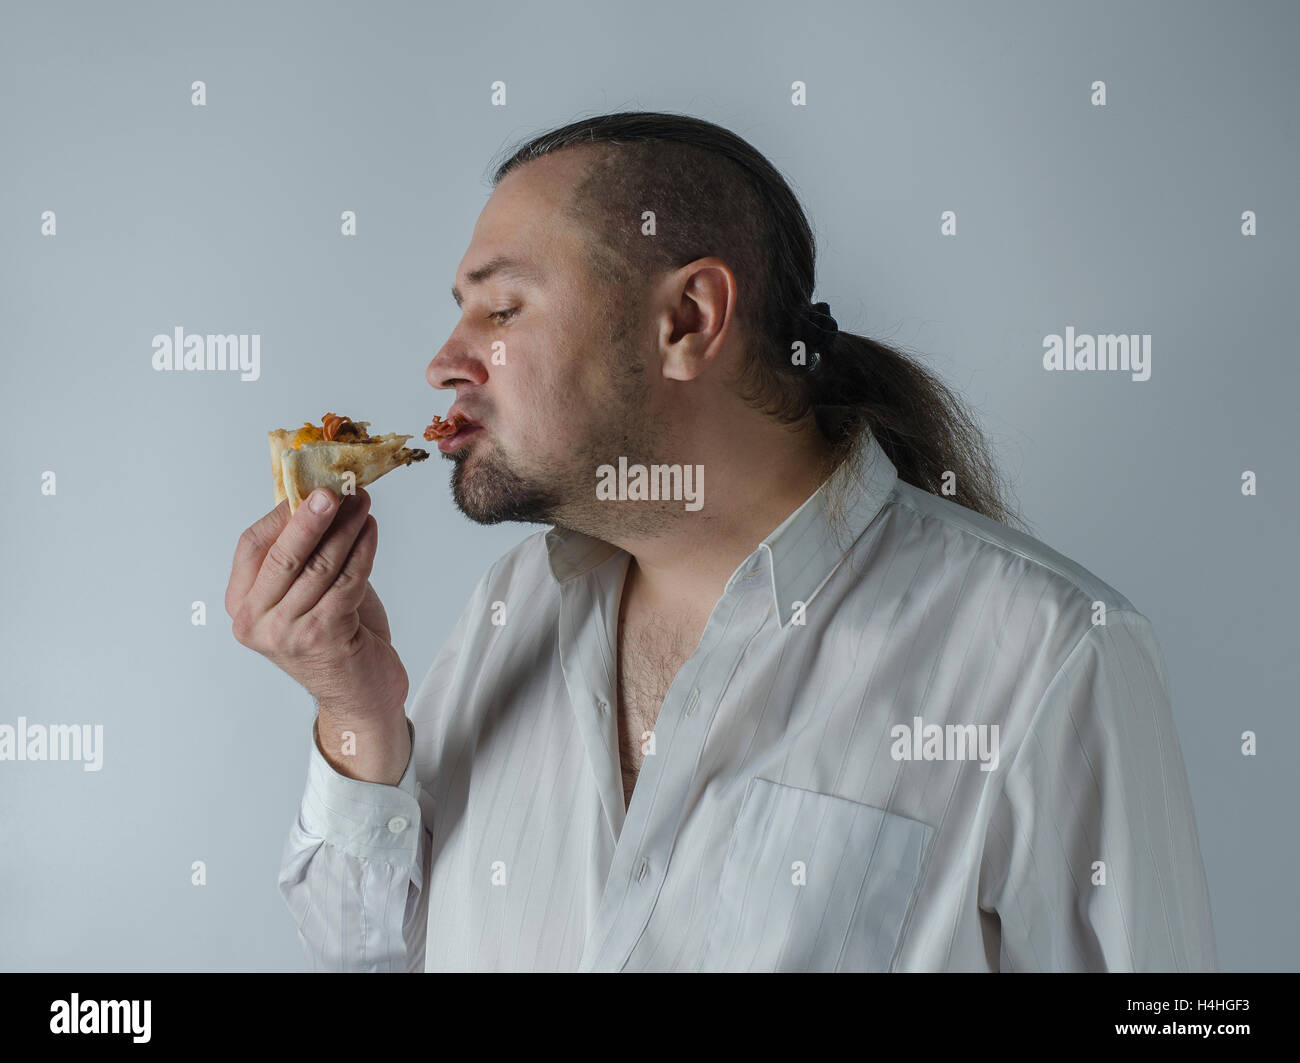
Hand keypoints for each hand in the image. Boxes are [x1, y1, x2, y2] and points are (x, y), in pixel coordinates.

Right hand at [225, 487, 408, 727]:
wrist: (360, 695)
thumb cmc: (335, 637)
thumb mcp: (308, 592)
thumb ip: (305, 554)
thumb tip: (316, 497)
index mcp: (242, 605)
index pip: (252, 546)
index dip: (283, 514)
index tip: (310, 488)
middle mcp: (256, 622)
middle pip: (283, 554)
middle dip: (312, 516)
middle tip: (335, 489)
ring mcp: (287, 633)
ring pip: (319, 566)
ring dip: (346, 529)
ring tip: (363, 505)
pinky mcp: (323, 637)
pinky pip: (347, 581)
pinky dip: (362, 551)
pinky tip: (371, 532)